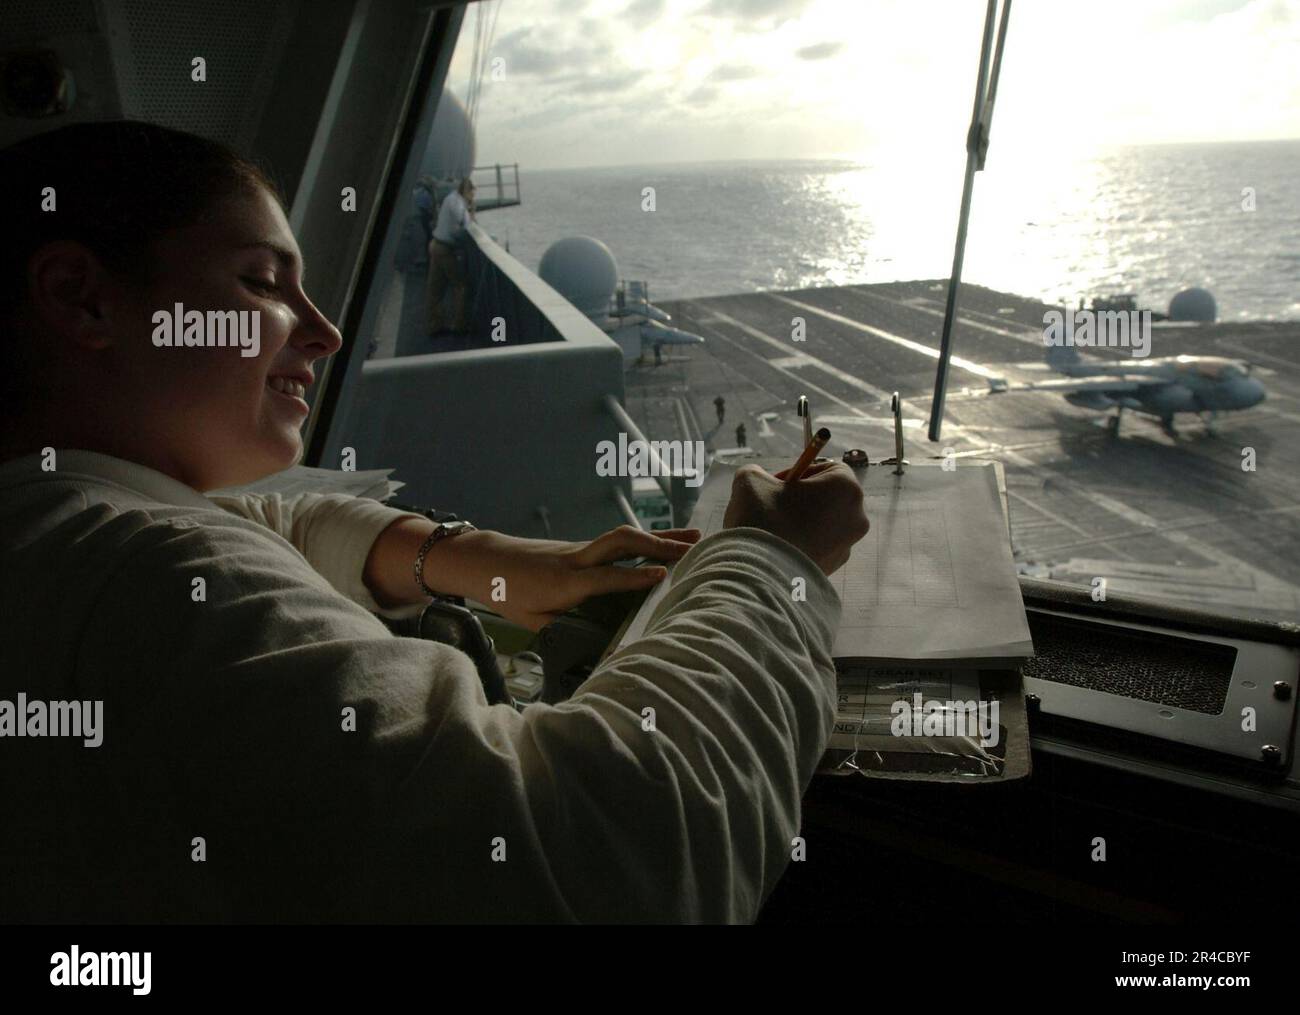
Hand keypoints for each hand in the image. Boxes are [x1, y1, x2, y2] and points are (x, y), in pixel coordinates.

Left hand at [429, 525, 702, 630]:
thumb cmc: (507, 593)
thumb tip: (596, 649)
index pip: (607, 576)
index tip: (665, 575)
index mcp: (566, 582)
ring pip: (625, 537)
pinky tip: (666, 542)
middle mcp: (577, 559)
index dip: (635, 576)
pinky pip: (619, 542)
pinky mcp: (583, 548)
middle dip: (659, 543)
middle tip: (693, 548)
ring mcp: (581, 549)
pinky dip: (646, 540)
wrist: (484, 559)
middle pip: (621, 542)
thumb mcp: (531, 621)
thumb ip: (564, 630)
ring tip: (696, 536)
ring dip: (661, 535)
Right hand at [723, 461, 868, 574]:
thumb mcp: (750, 481)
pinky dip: (802, 544)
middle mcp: (856, 517)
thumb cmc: (763, 519)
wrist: (761, 575)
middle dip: (801, 498)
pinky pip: (819, 547)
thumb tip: (760, 481)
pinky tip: (778, 549)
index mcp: (846, 488)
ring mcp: (847, 546)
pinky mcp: (834, 568)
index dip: (799, 472)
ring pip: (823, 524)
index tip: (777, 484)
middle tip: (772, 505)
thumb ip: (758, 473)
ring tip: (773, 530)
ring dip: (801, 522)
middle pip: (828, 497)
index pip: (827, 468)